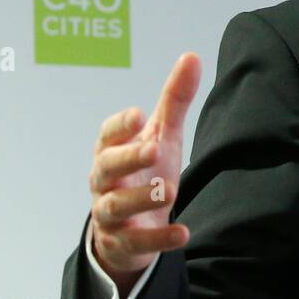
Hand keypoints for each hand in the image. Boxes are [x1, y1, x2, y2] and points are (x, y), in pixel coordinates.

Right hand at [88, 52, 201, 291]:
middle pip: (106, 167)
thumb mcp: (163, 136)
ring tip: (171, 190)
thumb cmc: (145, 172)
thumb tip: (192, 56)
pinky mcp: (123, 242)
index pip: (108, 135)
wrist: (131, 228)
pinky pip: (137, 241)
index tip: (140, 114)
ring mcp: (111, 213)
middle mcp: (105, 181)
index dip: (121, 126)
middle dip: (128, 158)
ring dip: (142, 198)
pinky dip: (158, 238)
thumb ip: (174, 100)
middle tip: (154, 149)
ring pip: (116, 206)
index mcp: (112, 151)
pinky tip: (183, 234)